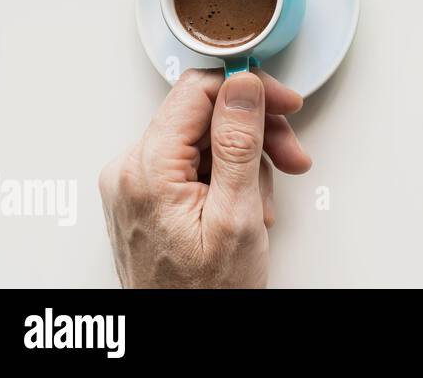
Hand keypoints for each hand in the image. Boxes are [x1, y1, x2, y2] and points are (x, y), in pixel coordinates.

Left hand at [99, 69, 311, 287]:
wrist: (185, 336)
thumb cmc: (205, 293)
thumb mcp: (236, 215)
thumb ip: (238, 144)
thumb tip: (243, 86)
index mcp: (147, 170)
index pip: (197, 92)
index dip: (248, 90)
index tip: (285, 103)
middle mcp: (131, 170)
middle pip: (204, 116)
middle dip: (256, 133)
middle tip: (292, 156)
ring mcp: (136, 184)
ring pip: (204, 140)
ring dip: (247, 161)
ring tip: (266, 201)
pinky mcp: (147, 196)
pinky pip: (194, 164)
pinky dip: (228, 178)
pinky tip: (245, 206)